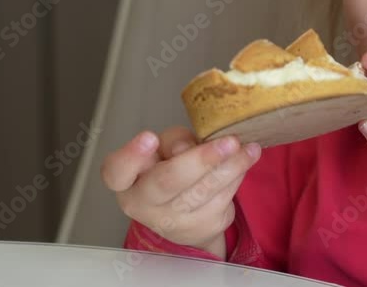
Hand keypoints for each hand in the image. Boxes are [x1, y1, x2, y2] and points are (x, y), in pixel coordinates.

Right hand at [101, 125, 260, 258]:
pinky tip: (246, 161)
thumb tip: (186, 147)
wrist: (184, 217)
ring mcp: (172, 222)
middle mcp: (143, 204)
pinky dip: (237, 176)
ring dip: (232, 166)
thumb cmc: (170, 171)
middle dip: (201, 160)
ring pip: (204, 191)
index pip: (116, 171)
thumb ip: (172, 142)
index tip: (149, 137)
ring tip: (250, 148)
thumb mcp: (164, 150)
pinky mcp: (200, 228)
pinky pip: (223, 199)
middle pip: (168, 181)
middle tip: (230, 142)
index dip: (131, 155)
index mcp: (126, 181)